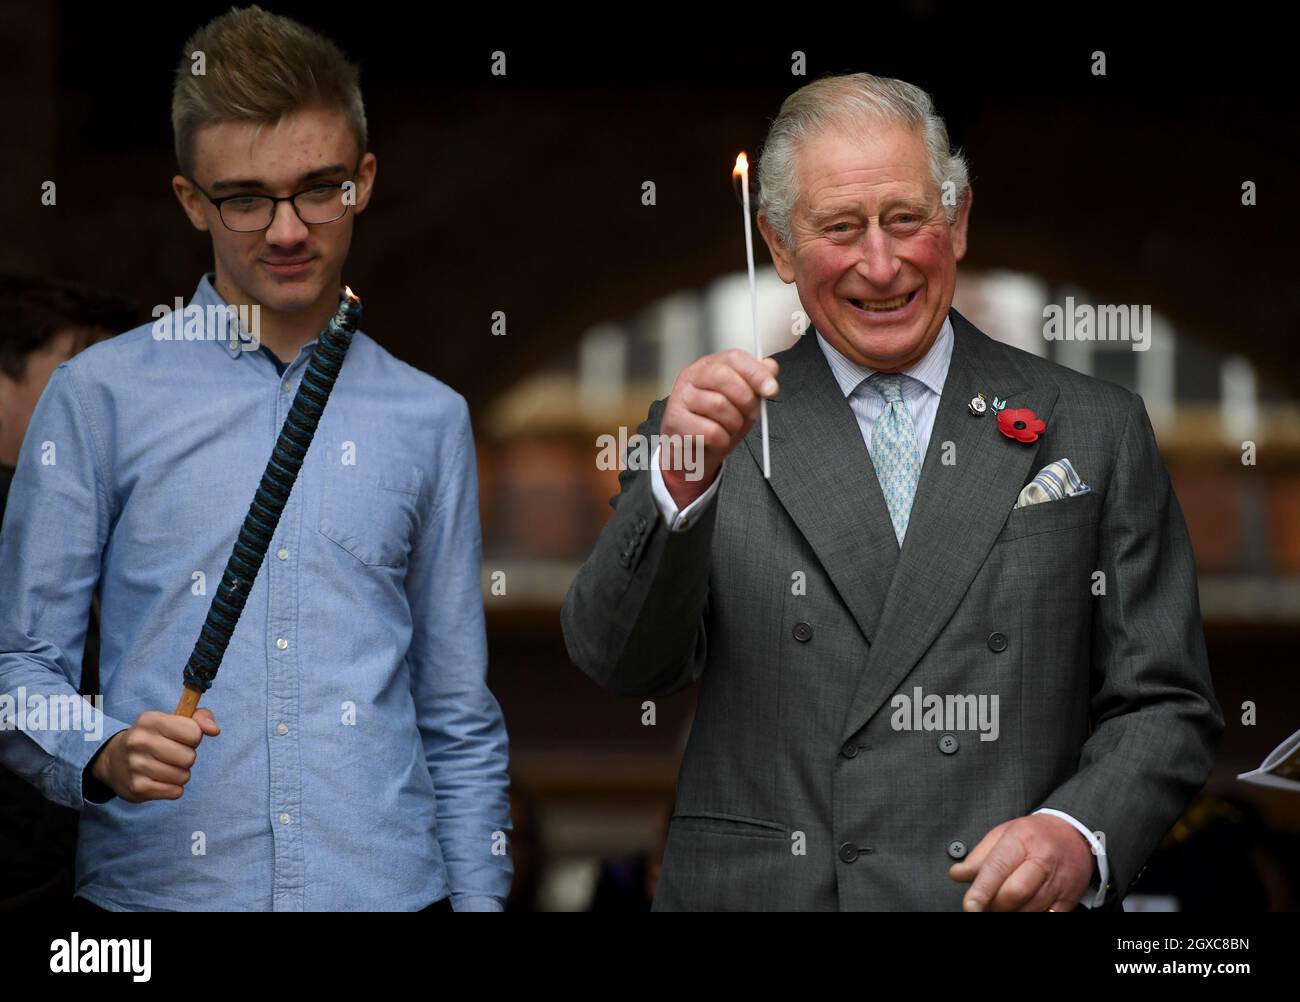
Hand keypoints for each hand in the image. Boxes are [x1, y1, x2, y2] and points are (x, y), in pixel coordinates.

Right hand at [92, 709, 219, 802]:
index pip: (194, 733)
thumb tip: (215, 730)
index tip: (181, 738)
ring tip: (165, 767)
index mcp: (150, 720)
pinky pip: (175, 792)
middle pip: (189, 757)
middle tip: (172, 755)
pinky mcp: (137, 788)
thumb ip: (199, 719)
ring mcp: (136, 766)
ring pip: (183, 776)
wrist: (113, 761)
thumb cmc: (153, 738)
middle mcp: (139, 741)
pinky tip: (159, 780)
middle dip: (187, 758)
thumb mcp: (171, 721)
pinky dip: (173, 788)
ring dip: (180, 774)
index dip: (193, 737)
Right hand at [659, 349, 778, 508]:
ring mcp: (680, 397)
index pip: (734, 358)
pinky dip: (722, 440)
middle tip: (750, 414)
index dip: (756, 372)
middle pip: (725, 377)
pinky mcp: (675, 421)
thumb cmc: (716, 423)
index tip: (772, 390)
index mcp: (709, 366)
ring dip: (734, 423)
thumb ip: (756, 383)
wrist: (692, 454)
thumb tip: (771, 367)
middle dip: (746, 399)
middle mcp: (691, 376)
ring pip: (719, 405)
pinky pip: (711, 430)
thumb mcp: (742, 402)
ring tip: (729, 428)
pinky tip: (717, 440)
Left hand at [948, 813, 1094, 910]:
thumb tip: (957, 874)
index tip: (970, 906)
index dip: (981, 890)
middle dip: (995, 904)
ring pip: (1030, 909)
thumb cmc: (1033, 834)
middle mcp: (1042, 860)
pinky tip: (1022, 908)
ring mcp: (1058, 881)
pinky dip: (1030, 915)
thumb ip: (979, 856)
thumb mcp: (1002, 834)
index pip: (997, 868)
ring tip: (1004, 903)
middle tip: (988, 902)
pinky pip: (1048, 916)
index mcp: (1021, 840)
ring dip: (1011, 912)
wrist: (1074, 834)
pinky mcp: (1069, 898)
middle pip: (1014, 893)